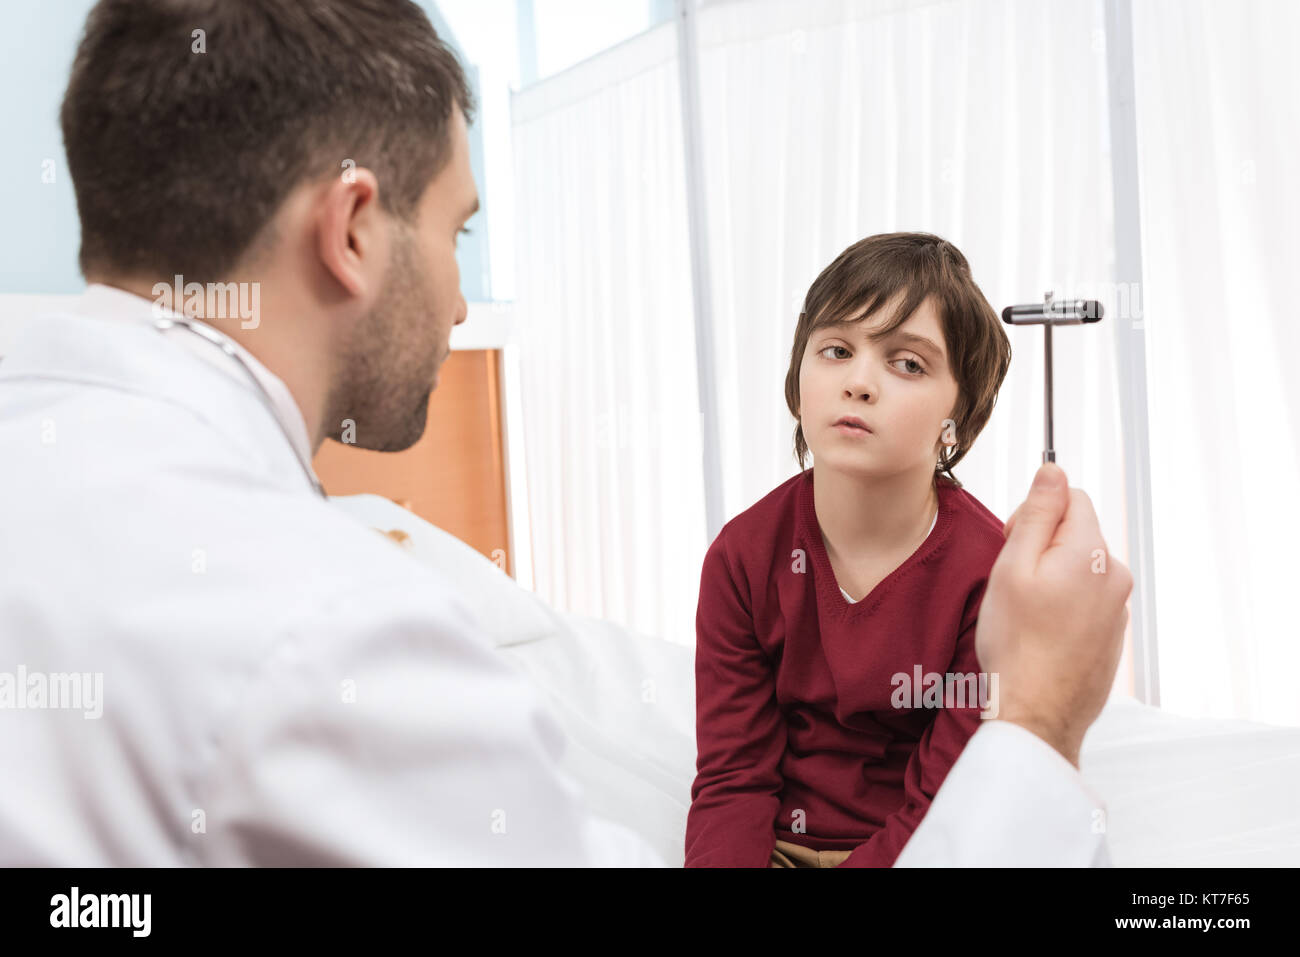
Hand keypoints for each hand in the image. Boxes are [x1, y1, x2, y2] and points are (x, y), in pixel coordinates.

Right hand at [976, 463, 1132, 767]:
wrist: (1037, 714)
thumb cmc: (1017, 645)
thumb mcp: (1013, 567)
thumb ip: (1036, 513)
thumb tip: (1053, 471)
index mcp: (1092, 553)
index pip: (1070, 497)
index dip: (1033, 514)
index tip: (1012, 543)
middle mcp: (1114, 576)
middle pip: (1075, 532)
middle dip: (1041, 546)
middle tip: (1013, 583)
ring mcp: (1116, 607)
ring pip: (1078, 567)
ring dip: (1051, 578)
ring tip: (1025, 613)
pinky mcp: (1111, 633)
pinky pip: (1084, 598)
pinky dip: (1062, 605)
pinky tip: (1040, 632)